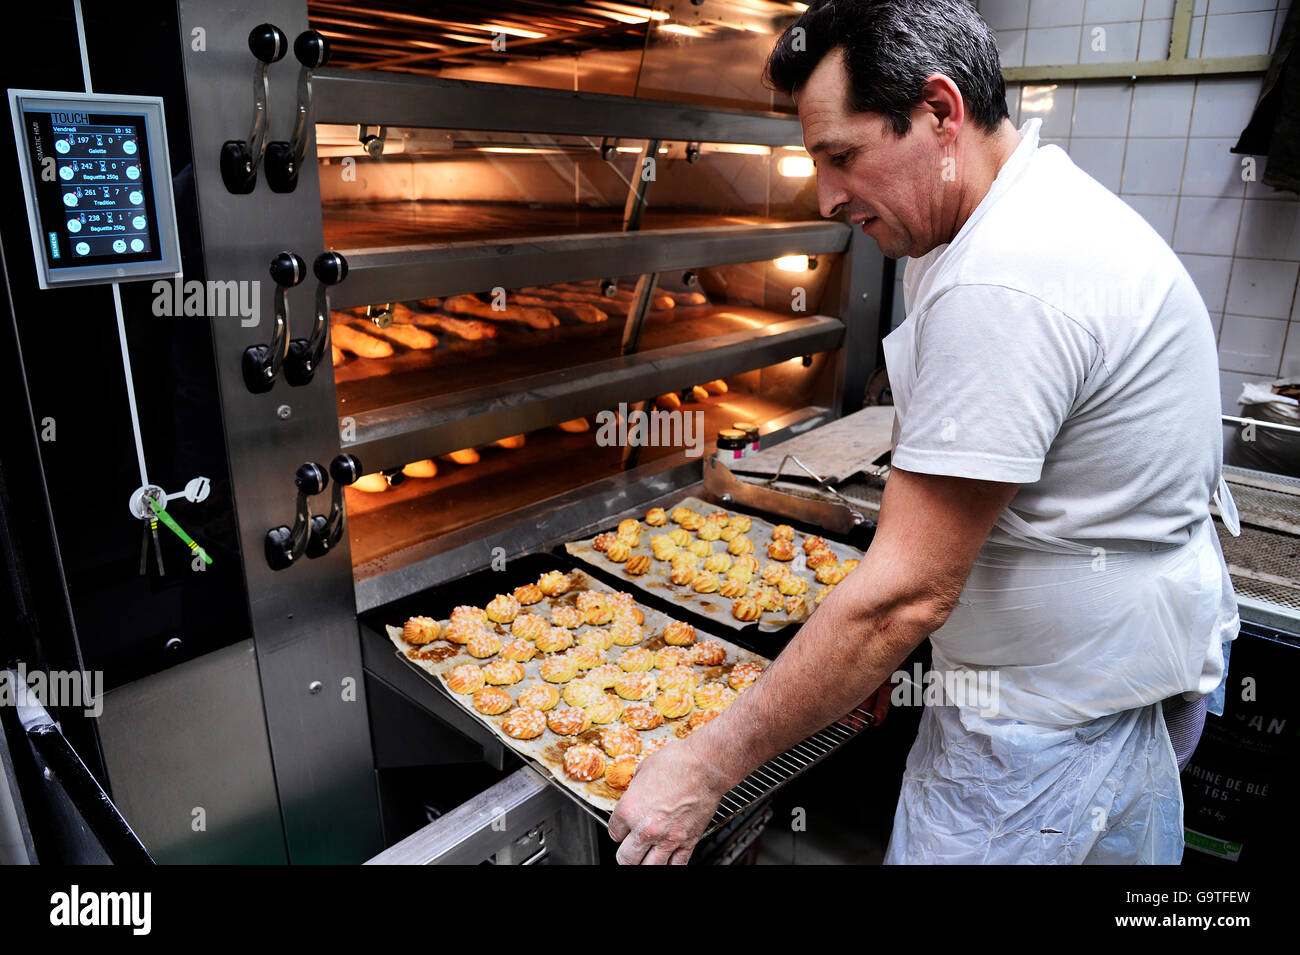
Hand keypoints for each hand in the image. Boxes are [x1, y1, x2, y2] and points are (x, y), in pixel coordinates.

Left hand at [607, 740, 728, 864]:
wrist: (705, 765)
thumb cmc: (677, 762)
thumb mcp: (643, 770)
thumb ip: (634, 790)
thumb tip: (633, 795)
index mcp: (630, 809)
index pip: (613, 833)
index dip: (618, 831)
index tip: (622, 829)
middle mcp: (646, 828)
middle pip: (626, 859)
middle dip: (625, 854)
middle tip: (629, 849)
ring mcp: (668, 838)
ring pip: (648, 868)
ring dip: (643, 863)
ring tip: (644, 858)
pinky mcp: (688, 842)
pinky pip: (676, 865)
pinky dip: (669, 865)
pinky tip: (666, 861)